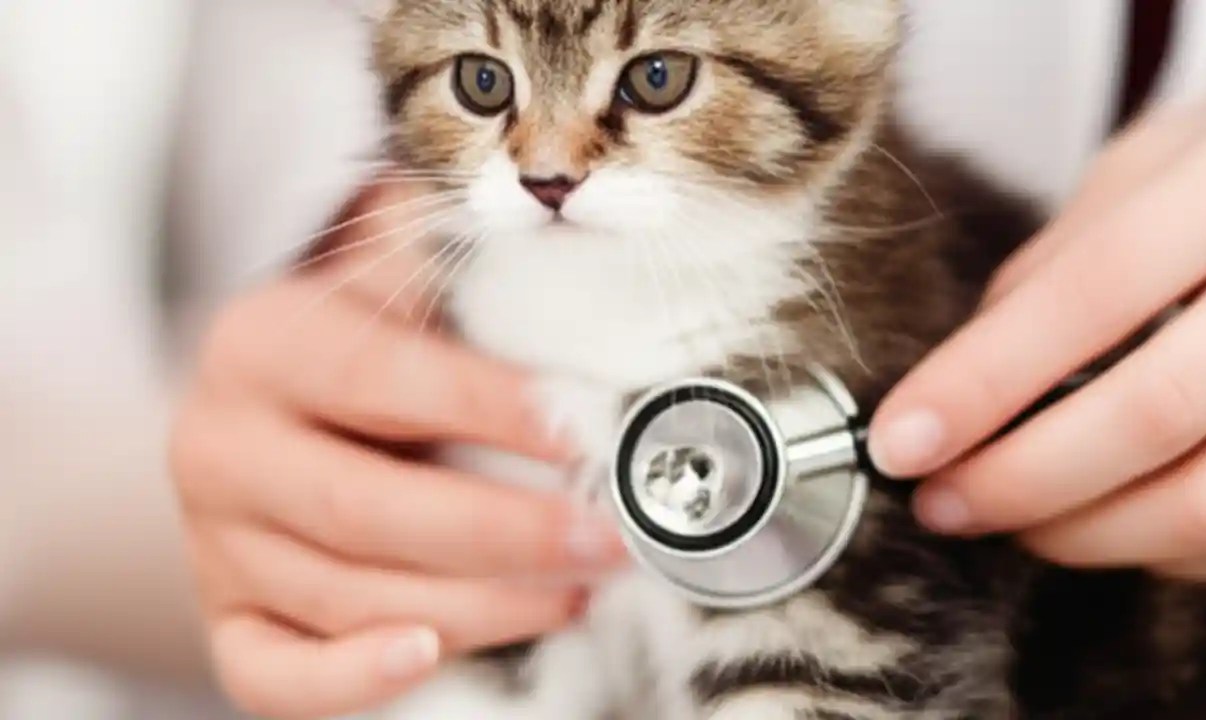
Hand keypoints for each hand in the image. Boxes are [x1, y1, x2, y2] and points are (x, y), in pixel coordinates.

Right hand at [169, 183, 625, 719]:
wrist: (268, 419)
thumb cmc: (365, 345)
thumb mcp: (390, 279)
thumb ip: (452, 255)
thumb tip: (570, 221)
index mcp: (262, 343)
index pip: (380, 379)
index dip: (485, 409)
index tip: (581, 433)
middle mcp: (220, 445)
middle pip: (365, 508)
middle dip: (504, 532)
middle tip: (610, 539)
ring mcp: (215, 544)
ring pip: (346, 597)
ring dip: (478, 606)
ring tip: (580, 590)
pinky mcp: (226, 620)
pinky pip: (274, 675)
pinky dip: (350, 679)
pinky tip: (431, 659)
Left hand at [869, 52, 1205, 578]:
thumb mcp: (1135, 177)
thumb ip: (1049, 274)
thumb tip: (950, 396)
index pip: (1091, 295)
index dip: (981, 383)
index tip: (897, 442)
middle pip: (1155, 411)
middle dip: (1020, 479)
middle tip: (940, 503)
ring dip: (1086, 534)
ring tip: (1012, 523)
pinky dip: (1166, 552)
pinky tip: (1112, 522)